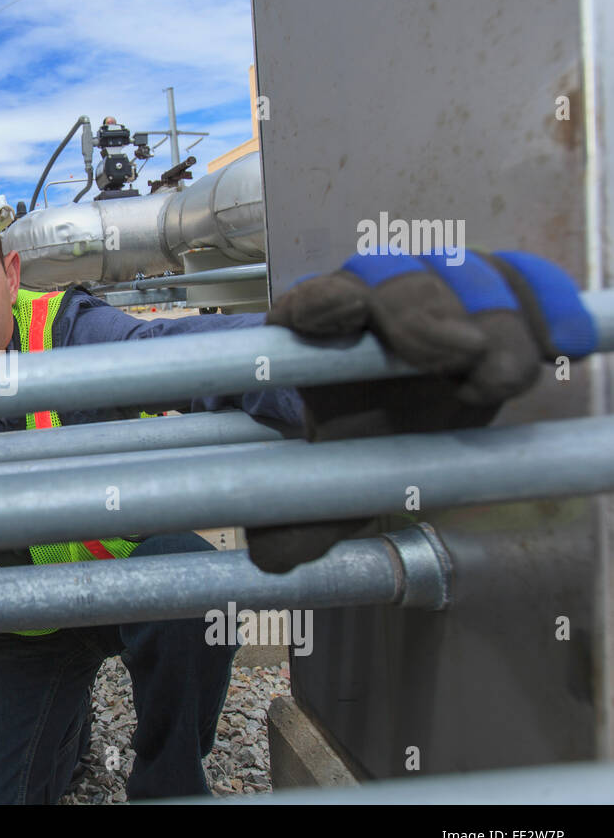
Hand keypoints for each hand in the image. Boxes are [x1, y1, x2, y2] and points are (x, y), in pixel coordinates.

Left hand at [246, 248, 596, 573]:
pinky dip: (548, 308)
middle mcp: (381, 295)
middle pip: (399, 281)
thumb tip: (269, 558)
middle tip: (452, 353)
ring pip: (468, 280)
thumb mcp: (333, 472)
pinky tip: (566, 342)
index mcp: (324, 325)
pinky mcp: (497, 295)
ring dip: (490, 320)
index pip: (319, 299)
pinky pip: (527, 286)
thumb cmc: (361, 430)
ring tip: (496, 370)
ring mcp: (441, 288)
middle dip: (421, 312)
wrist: (406, 415)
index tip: (322, 317)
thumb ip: (304, 506)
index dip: (321, 303)